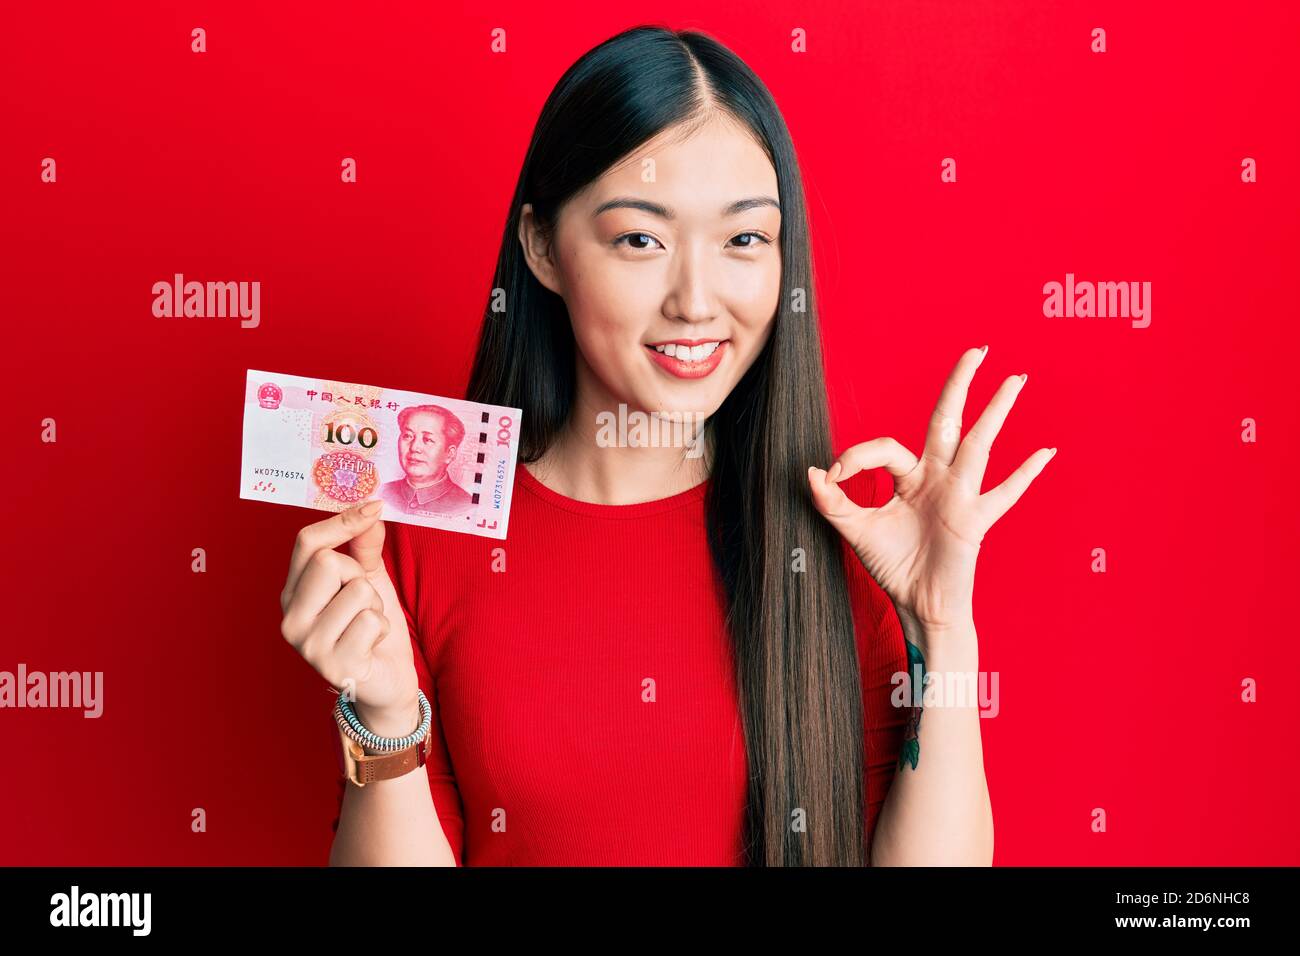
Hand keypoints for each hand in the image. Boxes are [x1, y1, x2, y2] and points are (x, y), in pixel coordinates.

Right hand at [279, 500, 419, 732]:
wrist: (386, 680)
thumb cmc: (372, 627)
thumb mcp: (369, 579)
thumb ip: (365, 546)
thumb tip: (371, 511)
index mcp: (293, 592)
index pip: (307, 542)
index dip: (342, 521)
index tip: (373, 507)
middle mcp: (290, 617)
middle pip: (330, 562)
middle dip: (359, 576)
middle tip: (363, 602)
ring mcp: (307, 644)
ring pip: (356, 590)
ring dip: (375, 606)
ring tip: (368, 627)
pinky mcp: (331, 665)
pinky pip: (370, 621)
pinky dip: (381, 629)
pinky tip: (371, 646)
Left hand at [808, 346, 1054, 634]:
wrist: (918, 605)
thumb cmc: (893, 565)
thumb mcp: (856, 530)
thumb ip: (834, 502)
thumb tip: (813, 472)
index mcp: (910, 477)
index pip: (886, 448)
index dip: (856, 457)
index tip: (833, 477)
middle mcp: (938, 478)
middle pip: (948, 421)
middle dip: (960, 385)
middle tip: (977, 350)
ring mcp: (960, 496)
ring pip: (978, 445)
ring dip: (996, 411)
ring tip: (1015, 379)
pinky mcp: (974, 521)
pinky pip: (1004, 494)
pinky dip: (1025, 475)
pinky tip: (1046, 453)